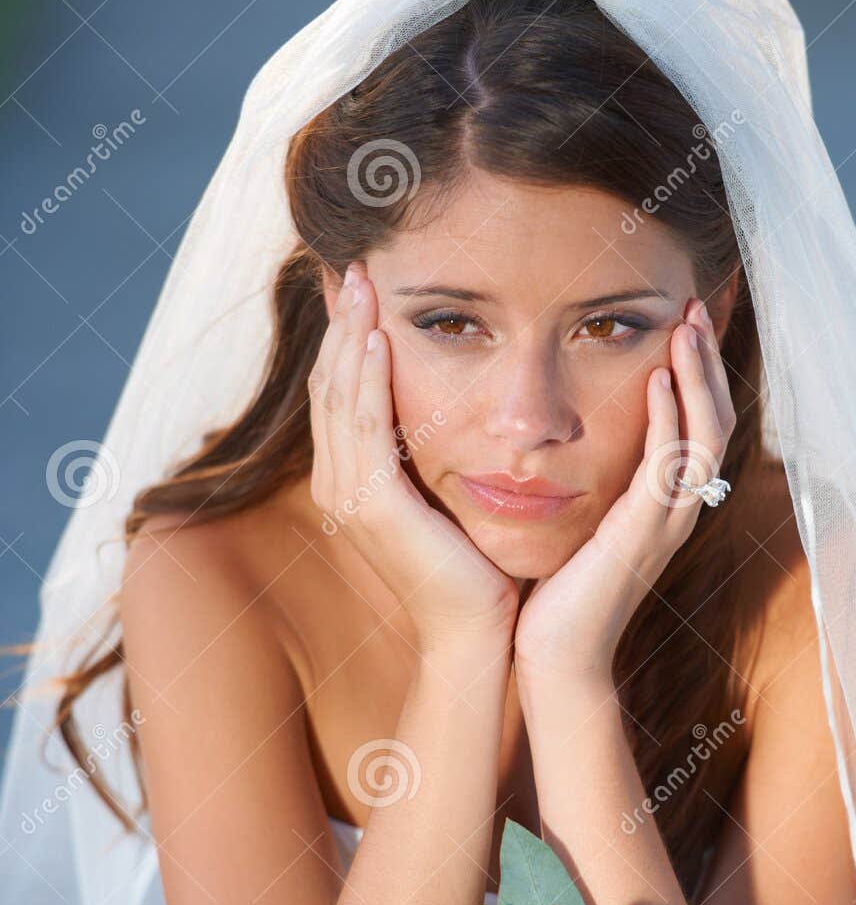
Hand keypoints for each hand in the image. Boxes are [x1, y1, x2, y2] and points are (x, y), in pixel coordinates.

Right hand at [309, 262, 519, 652]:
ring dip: (351, 337)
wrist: (476, 636)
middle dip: (341, 325)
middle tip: (354, 268)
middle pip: (330, 387)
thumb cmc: (474, 572)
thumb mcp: (446, 502)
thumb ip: (432, 459)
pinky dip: (369, 378)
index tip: (361, 291)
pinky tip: (381, 337)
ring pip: (340, 398)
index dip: (346, 341)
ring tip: (362, 285)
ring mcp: (348, 498)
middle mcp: (337, 487)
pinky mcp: (374, 506)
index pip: (339, 396)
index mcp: (350, 485)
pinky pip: (364, 427)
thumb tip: (449, 412)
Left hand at [513, 296, 735, 684]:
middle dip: (706, 361)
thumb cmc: (557, 594)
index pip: (698, 425)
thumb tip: (569, 439)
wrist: (553, 657)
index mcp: (664, 505)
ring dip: (697, 377)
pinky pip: (668, 467)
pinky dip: (667, 420)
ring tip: (683, 328)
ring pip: (704, 436)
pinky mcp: (642, 535)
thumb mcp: (582, 525)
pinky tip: (657, 380)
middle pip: (715, 420)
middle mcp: (676, 511)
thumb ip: (593, 485)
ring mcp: (665, 524)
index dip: (698, 374)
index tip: (682, 323)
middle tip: (691, 307)